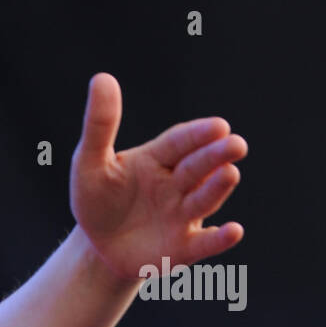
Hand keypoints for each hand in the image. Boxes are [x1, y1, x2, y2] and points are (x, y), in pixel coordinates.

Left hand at [70, 72, 247, 280]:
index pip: (179, 143)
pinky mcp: (182, 248)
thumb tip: (102, 77)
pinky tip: (233, 231)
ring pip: (203, 200)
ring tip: (230, 173)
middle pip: (198, 167)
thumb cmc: (97, 200)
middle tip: (236, 144)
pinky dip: (218, 239)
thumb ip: (99, 125)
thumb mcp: (89, 164)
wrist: (96, 248)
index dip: (197, 135)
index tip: (218, 126)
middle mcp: (177, 184)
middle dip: (216, 156)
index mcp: (157, 159)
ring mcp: (182, 216)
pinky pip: (203, 243)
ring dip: (218, 188)